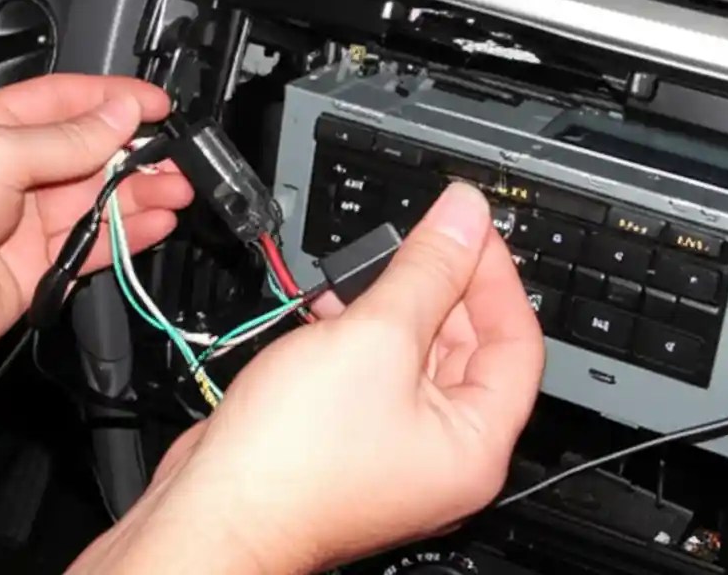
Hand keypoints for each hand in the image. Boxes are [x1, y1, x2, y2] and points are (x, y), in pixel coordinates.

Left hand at [0, 75, 191, 446]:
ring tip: (179, 190)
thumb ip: (66, 138)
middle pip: (88, 153)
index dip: (113, 99)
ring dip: (141, 193)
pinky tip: (154, 224)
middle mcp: (6, 174)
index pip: (64, 102)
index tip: (158, 104)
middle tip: (178, 156)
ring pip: (97, 201)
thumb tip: (117, 114)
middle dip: (136, 151)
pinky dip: (128, 236)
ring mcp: (21, 224)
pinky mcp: (33, 269)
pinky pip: (93, 248)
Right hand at [72, 183, 545, 573]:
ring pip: (413, 356)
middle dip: (439, 286)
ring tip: (363, 268)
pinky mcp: (348, 441)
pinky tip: (327, 308)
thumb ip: (428, 270)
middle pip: (467, 346)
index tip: (470, 226)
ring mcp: (394, 449)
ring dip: (390, 305)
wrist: (210, 511)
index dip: (496, 274)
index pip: (516, 340)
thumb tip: (467, 216)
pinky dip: (357, 334)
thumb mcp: (376, 338)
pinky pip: (372, 374)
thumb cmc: (291, 461)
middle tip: (417, 235)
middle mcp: (444, 453)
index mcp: (477, 443)